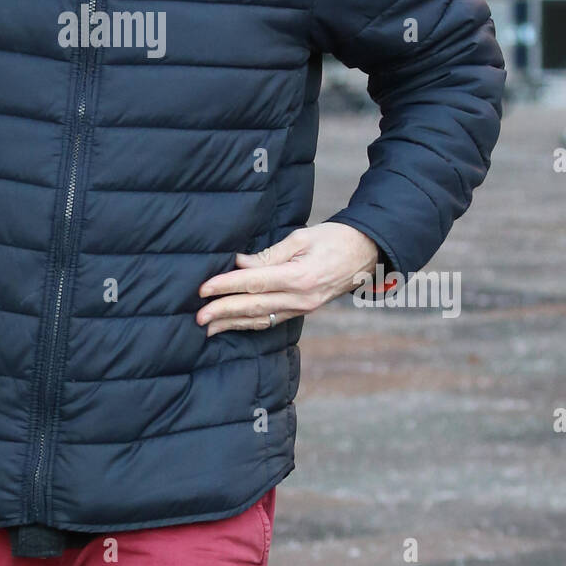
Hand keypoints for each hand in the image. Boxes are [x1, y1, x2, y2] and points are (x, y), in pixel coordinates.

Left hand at [197, 224, 379, 335]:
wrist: (367, 254)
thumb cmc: (335, 239)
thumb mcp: (302, 238)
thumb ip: (269, 254)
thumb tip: (240, 263)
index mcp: (299, 277)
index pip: (254, 283)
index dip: (226, 286)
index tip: (203, 289)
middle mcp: (300, 298)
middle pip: (254, 306)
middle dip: (223, 312)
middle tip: (198, 316)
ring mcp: (303, 307)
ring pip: (261, 319)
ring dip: (233, 323)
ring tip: (208, 327)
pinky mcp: (304, 310)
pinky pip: (273, 320)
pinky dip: (251, 324)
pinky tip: (234, 324)